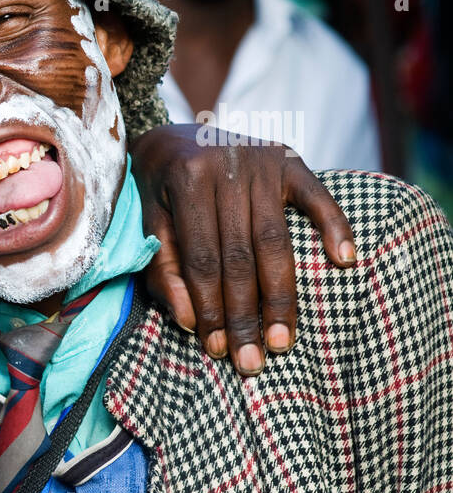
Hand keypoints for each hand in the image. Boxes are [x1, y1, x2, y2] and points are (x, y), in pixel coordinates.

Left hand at [130, 124, 357, 375]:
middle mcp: (227, 167)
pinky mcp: (289, 159)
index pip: (202, 258)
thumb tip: (190, 322)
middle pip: (240, 255)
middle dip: (246, 313)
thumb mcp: (146, 221)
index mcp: (186, 180)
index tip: (215, 348)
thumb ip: (163, 269)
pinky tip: (345, 261)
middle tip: (252, 359)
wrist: (170, 133)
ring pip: (275, 240)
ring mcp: (262, 161)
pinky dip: (334, 226)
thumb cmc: (156, 188)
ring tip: (283, 339)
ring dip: (282, 295)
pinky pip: (317, 197)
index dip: (209, 306)